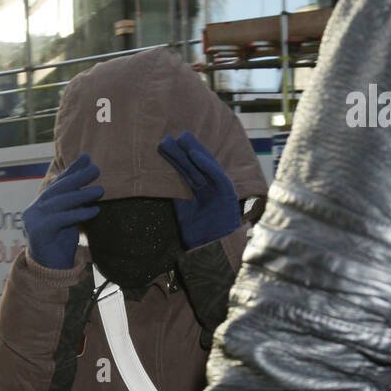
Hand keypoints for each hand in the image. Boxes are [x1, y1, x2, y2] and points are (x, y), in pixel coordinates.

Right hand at [22, 154, 102, 269]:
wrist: (49, 271)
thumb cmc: (60, 244)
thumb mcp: (69, 218)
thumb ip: (74, 202)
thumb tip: (88, 180)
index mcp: (40, 203)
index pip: (58, 183)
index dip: (72, 170)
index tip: (86, 158)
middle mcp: (35, 208)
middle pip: (59, 189)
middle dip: (79, 177)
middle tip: (96, 170)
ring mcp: (35, 219)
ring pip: (62, 202)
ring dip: (83, 194)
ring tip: (101, 190)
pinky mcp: (40, 231)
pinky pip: (63, 218)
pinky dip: (80, 213)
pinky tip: (95, 210)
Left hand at [157, 131, 241, 249]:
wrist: (214, 251)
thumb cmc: (200, 237)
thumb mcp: (183, 214)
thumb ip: (178, 199)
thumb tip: (164, 187)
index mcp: (199, 192)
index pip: (186, 172)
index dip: (175, 159)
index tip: (162, 148)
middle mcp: (209, 188)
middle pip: (194, 166)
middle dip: (181, 152)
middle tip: (168, 139)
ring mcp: (219, 189)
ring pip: (204, 166)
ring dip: (193, 152)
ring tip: (181, 139)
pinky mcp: (228, 193)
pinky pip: (216, 175)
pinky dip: (206, 164)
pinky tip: (194, 154)